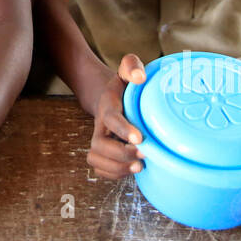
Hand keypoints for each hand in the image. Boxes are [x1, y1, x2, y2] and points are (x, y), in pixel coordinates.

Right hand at [88, 54, 145, 178]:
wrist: (109, 96)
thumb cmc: (123, 85)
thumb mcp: (128, 69)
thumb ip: (132, 66)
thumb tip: (140, 77)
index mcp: (108, 106)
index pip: (111, 119)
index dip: (123, 130)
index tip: (140, 138)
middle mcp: (100, 125)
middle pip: (100, 145)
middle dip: (121, 155)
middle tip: (143, 155)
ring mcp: (100, 140)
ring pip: (96, 160)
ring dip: (118, 168)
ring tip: (139, 166)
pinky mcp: (103, 153)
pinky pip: (100, 170)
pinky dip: (114, 174)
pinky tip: (131, 168)